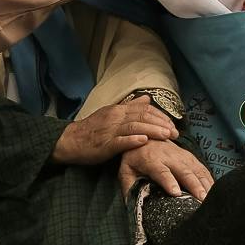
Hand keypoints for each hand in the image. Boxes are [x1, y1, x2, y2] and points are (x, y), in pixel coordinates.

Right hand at [52, 99, 177, 165]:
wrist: (70, 140)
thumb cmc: (92, 129)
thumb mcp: (111, 114)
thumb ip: (130, 107)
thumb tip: (147, 99)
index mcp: (118, 110)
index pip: (144, 109)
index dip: (160, 116)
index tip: (172, 124)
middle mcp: (115, 117)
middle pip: (142, 117)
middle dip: (161, 124)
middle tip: (175, 133)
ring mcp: (109, 131)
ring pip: (134, 127)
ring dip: (152, 131)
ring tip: (166, 136)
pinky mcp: (104, 145)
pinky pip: (119, 141)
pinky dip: (132, 140)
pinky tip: (143, 141)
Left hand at [118, 139, 214, 199]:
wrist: (146, 133)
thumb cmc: (134, 157)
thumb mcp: (126, 170)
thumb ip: (128, 185)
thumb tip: (131, 203)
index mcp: (151, 160)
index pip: (161, 171)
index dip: (169, 181)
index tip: (176, 193)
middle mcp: (169, 156)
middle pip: (184, 171)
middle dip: (193, 185)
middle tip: (200, 200)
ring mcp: (182, 156)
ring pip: (196, 170)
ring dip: (204, 184)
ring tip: (210, 199)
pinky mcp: (190, 157)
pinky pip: (202, 169)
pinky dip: (209, 180)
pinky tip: (214, 192)